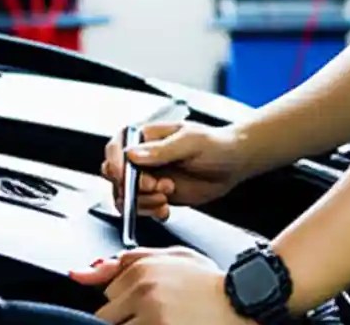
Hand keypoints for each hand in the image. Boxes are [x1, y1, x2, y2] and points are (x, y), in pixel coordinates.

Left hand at [69, 247, 251, 324]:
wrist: (244, 304)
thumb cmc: (210, 284)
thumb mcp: (172, 257)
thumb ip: (129, 261)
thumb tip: (82, 273)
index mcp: (142, 269)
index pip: (108, 293)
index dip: (126, 302)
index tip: (148, 304)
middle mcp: (144, 292)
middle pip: (107, 316)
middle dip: (126, 319)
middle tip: (159, 315)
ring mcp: (152, 318)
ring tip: (165, 321)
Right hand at [100, 121, 248, 219]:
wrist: (234, 164)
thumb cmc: (216, 145)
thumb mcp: (191, 143)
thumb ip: (162, 150)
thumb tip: (132, 154)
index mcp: (145, 137)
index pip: (116, 148)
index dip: (115, 164)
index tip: (125, 178)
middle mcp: (142, 157)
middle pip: (116, 175)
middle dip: (133, 188)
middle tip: (157, 187)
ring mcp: (148, 178)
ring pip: (126, 196)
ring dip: (143, 203)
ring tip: (166, 197)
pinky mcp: (156, 195)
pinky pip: (140, 209)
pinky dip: (150, 212)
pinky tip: (166, 209)